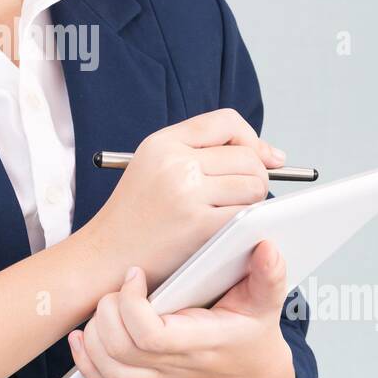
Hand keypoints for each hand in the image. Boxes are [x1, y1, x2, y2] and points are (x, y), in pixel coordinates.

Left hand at [67, 239, 293, 377]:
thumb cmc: (252, 329)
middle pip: (121, 350)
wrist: (251, 368)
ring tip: (106, 304)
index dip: (132, 304)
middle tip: (120, 286)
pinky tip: (84, 335)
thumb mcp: (267, 300)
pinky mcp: (146, 376)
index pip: (151, 336)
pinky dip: (86, 360)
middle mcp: (175, 363)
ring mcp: (158, 373)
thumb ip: (269, 275)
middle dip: (109, 312)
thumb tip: (268, 247)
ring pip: (109, 369)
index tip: (136, 274)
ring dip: (95, 334)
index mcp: (201, 341)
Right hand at [86, 109, 287, 288]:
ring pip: (254, 184)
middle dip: (257, 175)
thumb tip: (270, 155)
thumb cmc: (136, 216)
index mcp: (163, 142)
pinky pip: (247, 214)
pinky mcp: (199, 225)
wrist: (106, 255)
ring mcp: (187, 193)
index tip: (264, 157)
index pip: (226, 122)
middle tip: (244, 195)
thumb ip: (202, 151)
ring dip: (255, 201)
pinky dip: (250, 222)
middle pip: (247, 156)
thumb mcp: (155, 166)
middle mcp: (175, 162)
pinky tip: (235, 230)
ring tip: (235, 213)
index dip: (252, 138)